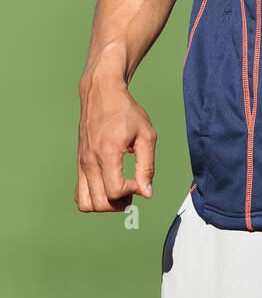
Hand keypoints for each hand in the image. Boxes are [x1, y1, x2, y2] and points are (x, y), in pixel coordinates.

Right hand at [76, 69, 155, 212]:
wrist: (102, 93)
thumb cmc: (126, 112)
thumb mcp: (146, 135)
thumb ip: (147, 166)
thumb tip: (147, 193)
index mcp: (107, 154)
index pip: (114, 191)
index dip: (131, 192)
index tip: (139, 179)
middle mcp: (90, 161)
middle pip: (99, 203)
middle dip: (119, 203)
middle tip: (132, 188)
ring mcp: (81, 163)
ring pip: (86, 203)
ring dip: (105, 204)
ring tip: (119, 190)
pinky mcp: (79, 163)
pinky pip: (80, 193)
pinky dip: (95, 196)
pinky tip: (109, 183)